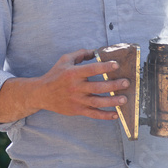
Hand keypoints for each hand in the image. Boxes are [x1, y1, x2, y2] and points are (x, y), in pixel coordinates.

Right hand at [0, 48, 128, 122]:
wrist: (42, 94)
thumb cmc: (55, 75)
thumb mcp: (65, 60)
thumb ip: (81, 54)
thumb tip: (96, 51)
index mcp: (73, 73)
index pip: (91, 69)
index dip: (104, 67)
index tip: (116, 65)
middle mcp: (75, 87)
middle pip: (97, 87)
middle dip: (113, 85)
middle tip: (126, 82)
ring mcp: (77, 100)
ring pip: (97, 102)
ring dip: (112, 101)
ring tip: (124, 99)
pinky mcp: (77, 110)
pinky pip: (93, 114)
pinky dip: (105, 115)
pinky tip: (115, 114)